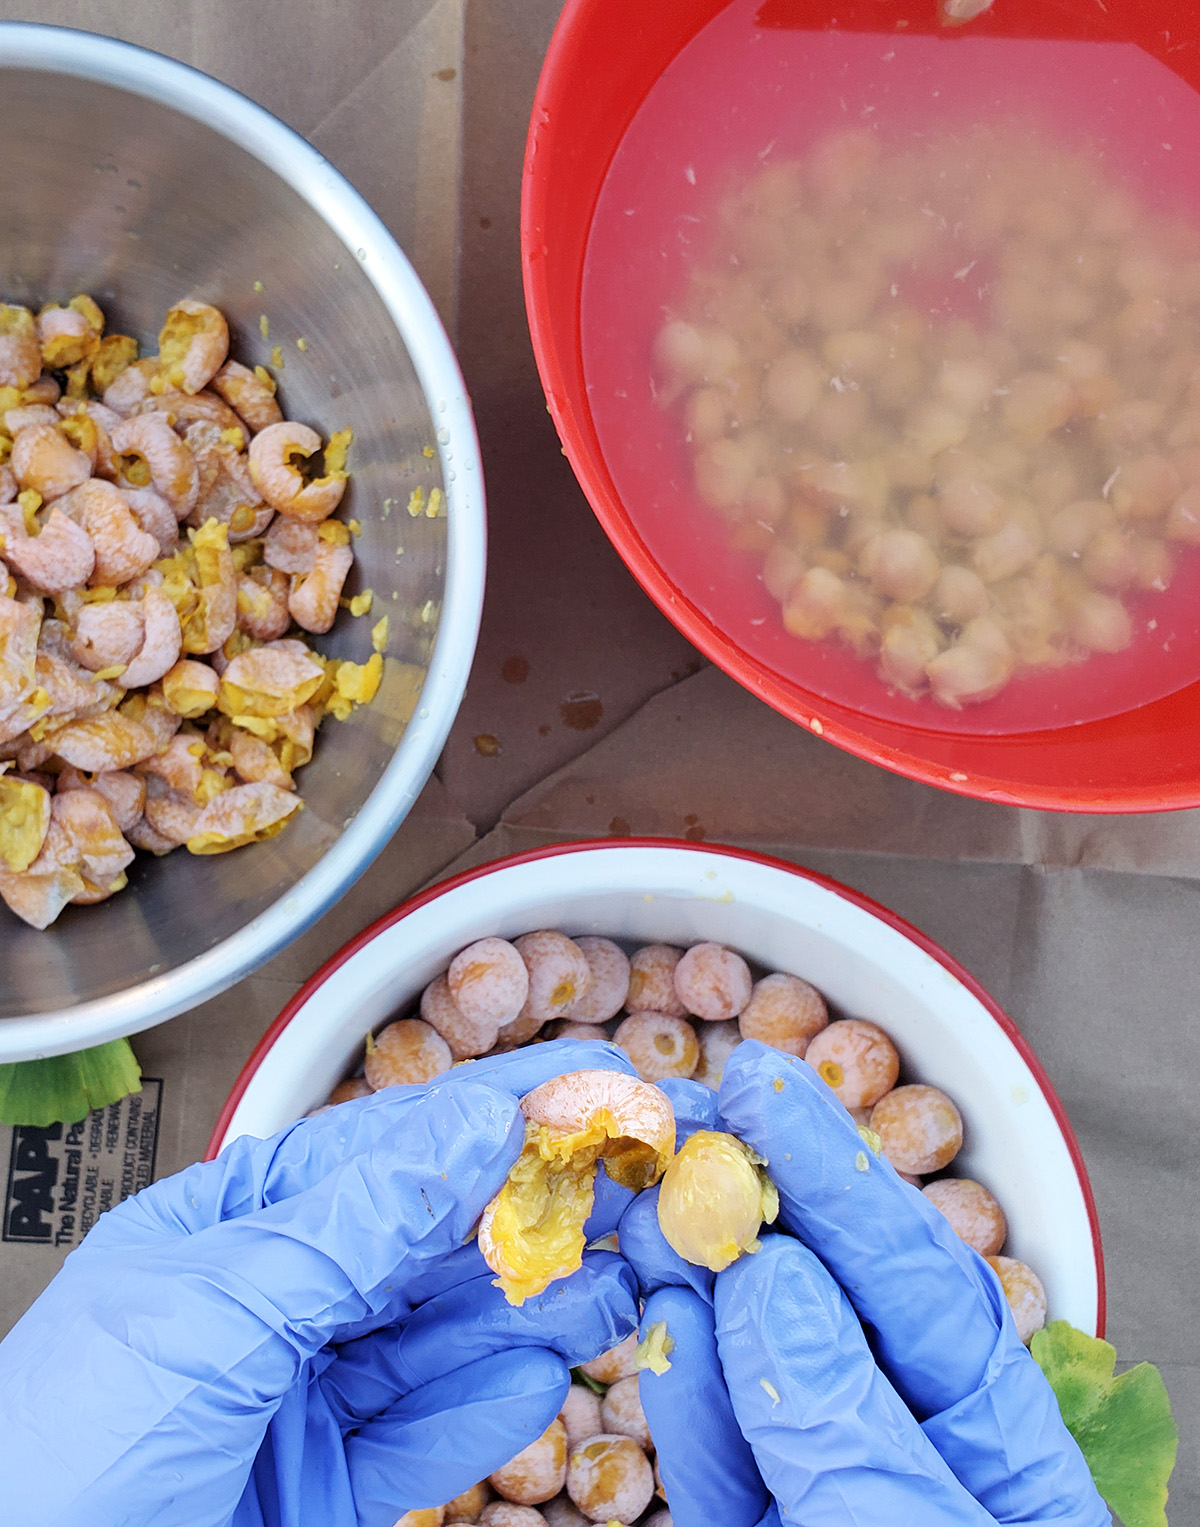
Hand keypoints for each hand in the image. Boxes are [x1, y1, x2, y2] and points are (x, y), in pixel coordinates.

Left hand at [0, 1040, 639, 1526]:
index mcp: (228, 1227)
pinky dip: (488, 1408)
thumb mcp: (218, 1312)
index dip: (493, 1110)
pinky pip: (424, 1439)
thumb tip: (472, 1125)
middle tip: (636, 1177)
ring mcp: (298, 1397)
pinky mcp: (320, 1491)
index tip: (587, 1081)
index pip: (383, 1146)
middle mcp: (272, 1301)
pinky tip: (545, 1371)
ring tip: (621, 1272)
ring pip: (440, 1336)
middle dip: (533, 1207)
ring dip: (533, 1305)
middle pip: (428, 1238)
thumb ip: (356, 1223)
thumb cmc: (54, 1459)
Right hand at [619, 1042, 1110, 1526]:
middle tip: (686, 1119)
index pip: (919, 1277)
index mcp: (998, 1448)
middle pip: (832, 1301)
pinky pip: (721, 1461)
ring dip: (702, 1284)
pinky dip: (686, 1394)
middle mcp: (914, 1453)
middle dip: (758, 1204)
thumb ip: (849, 1425)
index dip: (837, 1172)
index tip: (761, 1087)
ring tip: (652, 1210)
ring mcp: (831, 1495)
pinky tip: (664, 1318)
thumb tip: (772, 1275)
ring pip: (760, 1371)